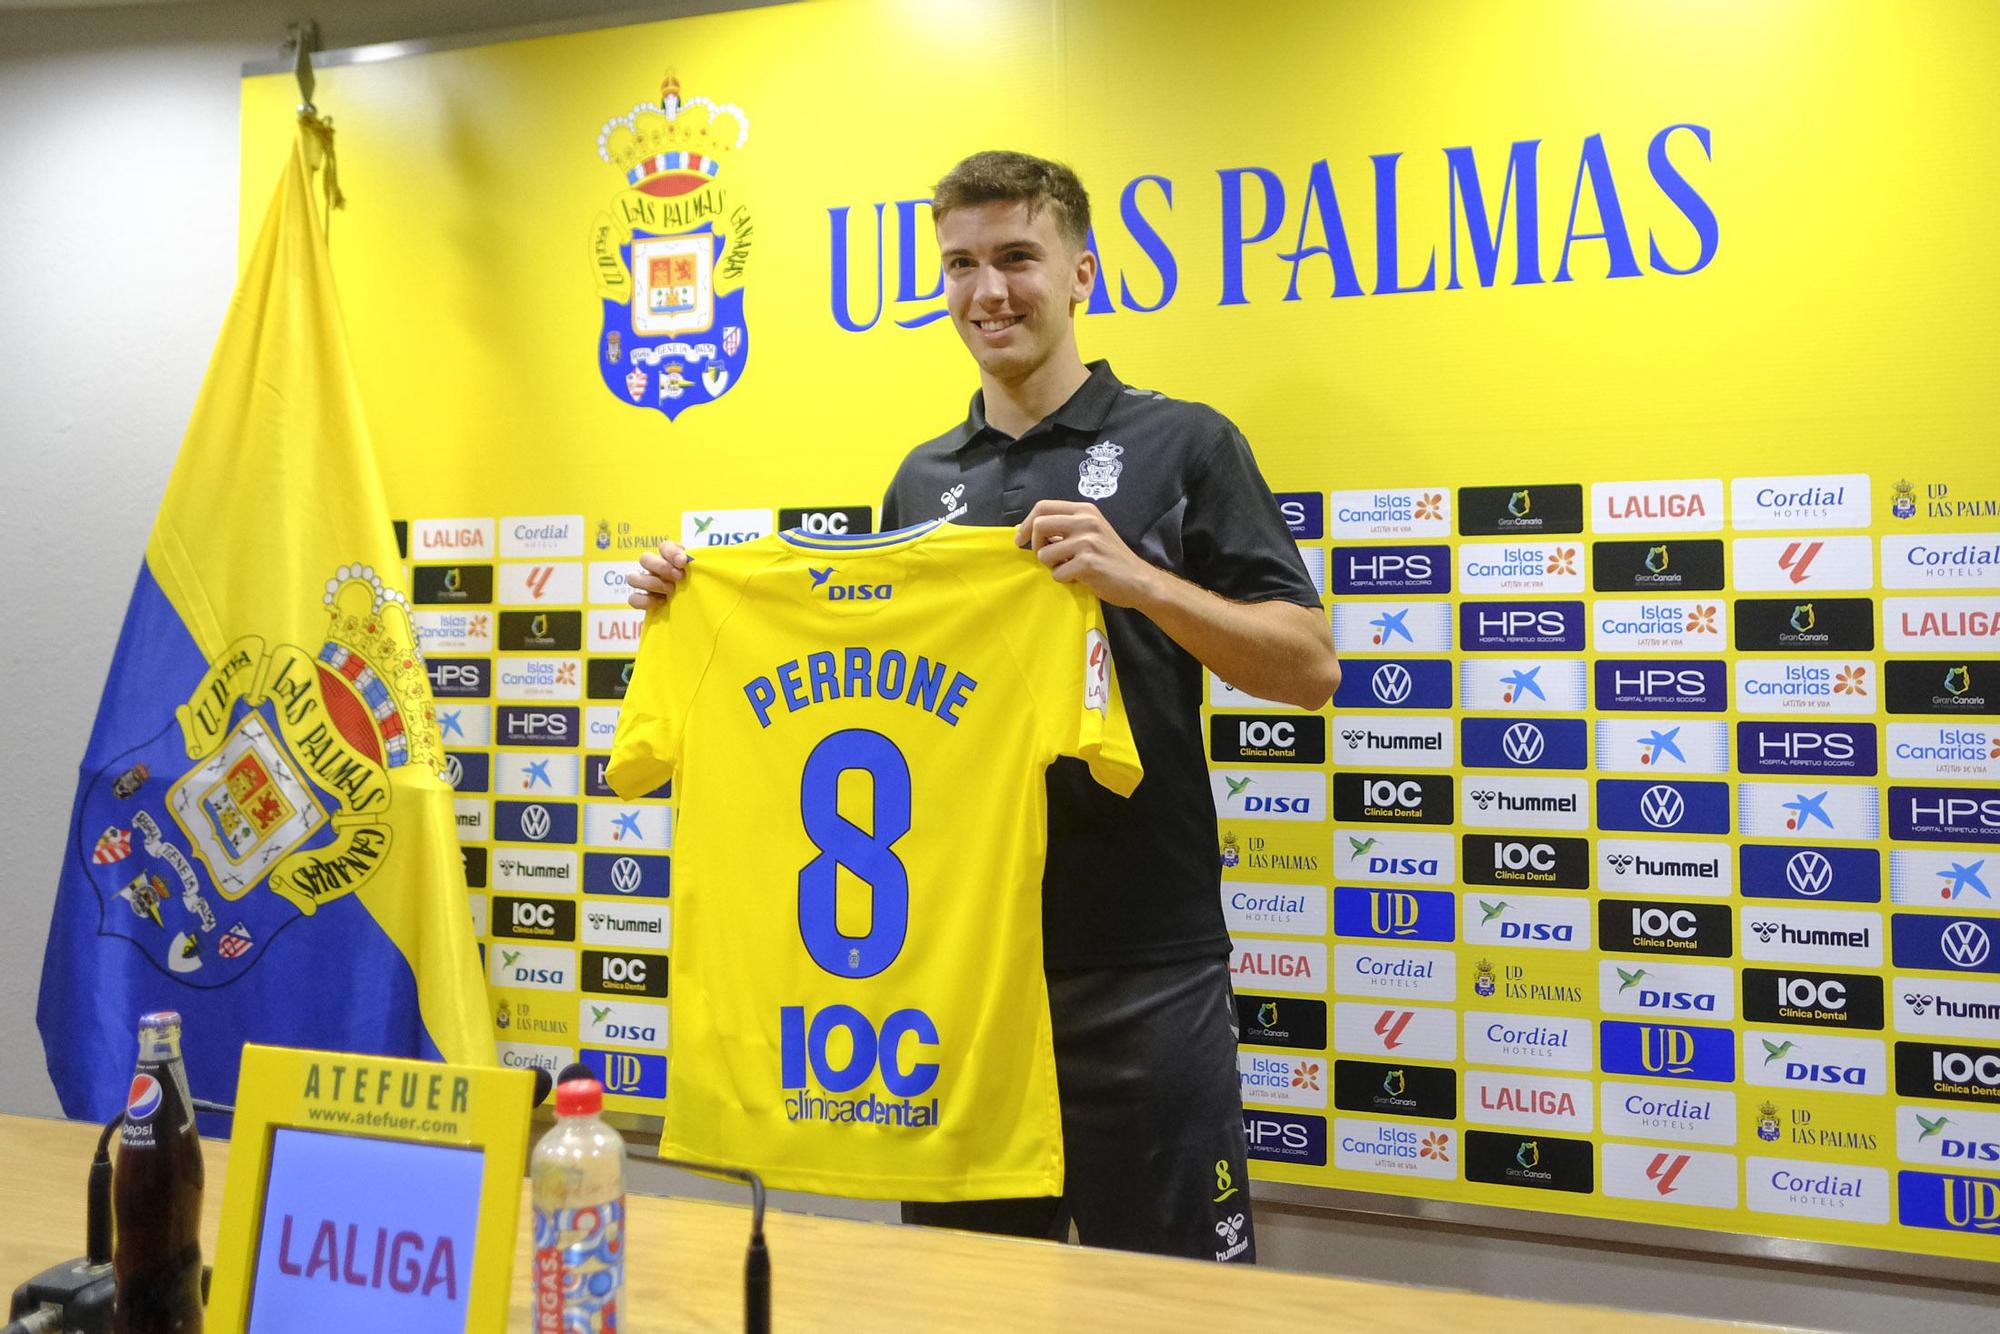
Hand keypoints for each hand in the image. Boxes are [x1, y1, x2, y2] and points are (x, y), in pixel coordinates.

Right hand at [626, 540, 690, 609]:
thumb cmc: (695, 585)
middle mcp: (653, 567)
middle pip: (644, 558)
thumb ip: (694, 564)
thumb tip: (691, 559)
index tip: (683, 561)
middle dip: (661, 567)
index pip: (664, 546)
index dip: (671, 552)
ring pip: (633, 578)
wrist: (693, 605)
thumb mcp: (698, 573)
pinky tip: (662, 602)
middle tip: (678, 577)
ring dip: (652, 583)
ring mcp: (645, 583)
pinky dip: (646, 601)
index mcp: (668, 557)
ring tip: (670, 590)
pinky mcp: (642, 600)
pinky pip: (633, 598)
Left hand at [1014, 500, 1161, 608]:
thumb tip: (1024, 530)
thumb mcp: (1090, 533)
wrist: (1138, 580)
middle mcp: (1086, 521)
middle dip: (1035, 544)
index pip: (1043, 506)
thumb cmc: (1110, 558)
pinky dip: (1064, 579)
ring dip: (1051, 566)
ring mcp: (1088, 541)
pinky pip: (1057, 573)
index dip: (1025, 523)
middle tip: (1045, 557)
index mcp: (1084, 510)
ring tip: (1069, 568)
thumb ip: (1063, 528)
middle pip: (1039, 525)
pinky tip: (1079, 578)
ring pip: (1044, 553)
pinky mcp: (1088, 563)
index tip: (1020, 540)